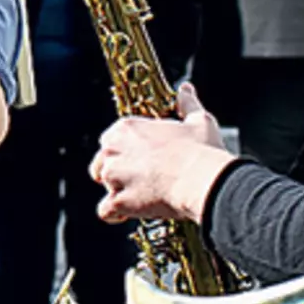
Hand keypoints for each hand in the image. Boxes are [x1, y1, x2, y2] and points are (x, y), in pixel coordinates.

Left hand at [90, 82, 233, 222]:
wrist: (202, 180)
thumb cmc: (200, 149)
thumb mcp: (197, 120)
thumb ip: (187, 103)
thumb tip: (186, 89)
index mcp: (127, 128)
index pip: (111, 138)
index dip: (125, 149)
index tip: (142, 156)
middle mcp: (113, 150)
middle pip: (102, 162)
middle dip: (117, 170)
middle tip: (141, 177)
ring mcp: (114, 176)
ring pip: (106, 186)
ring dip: (119, 191)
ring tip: (142, 195)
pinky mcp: (118, 201)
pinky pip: (106, 211)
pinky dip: (116, 213)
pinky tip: (130, 213)